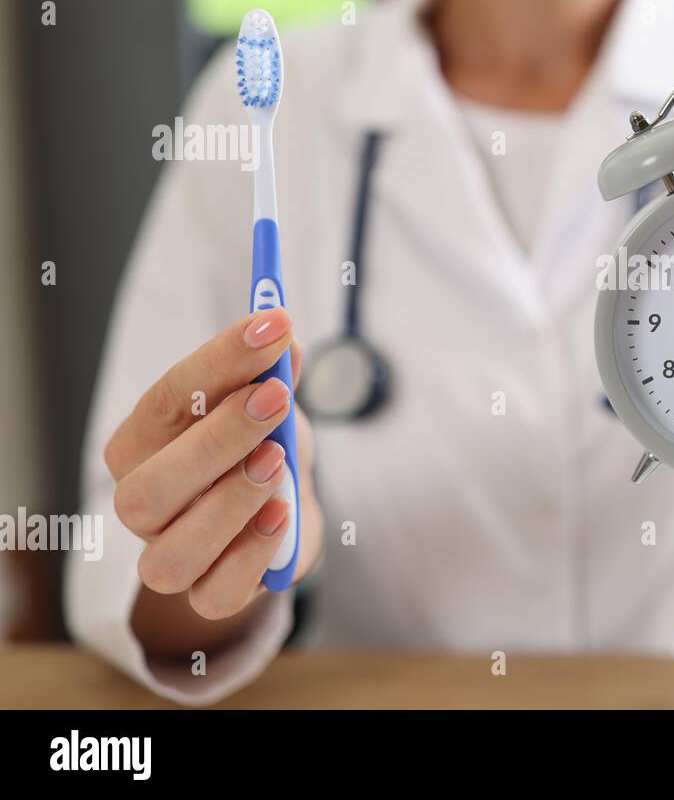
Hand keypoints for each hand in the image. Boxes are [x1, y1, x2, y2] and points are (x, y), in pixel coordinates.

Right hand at [104, 308, 322, 652]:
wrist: (283, 505)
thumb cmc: (261, 444)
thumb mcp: (270, 400)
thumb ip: (273, 372)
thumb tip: (284, 338)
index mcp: (141, 442)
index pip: (166, 399)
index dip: (220, 360)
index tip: (272, 326)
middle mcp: (141, 501)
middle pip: (150, 488)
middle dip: (218, 439)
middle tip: (276, 399)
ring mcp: (170, 553)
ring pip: (170, 555)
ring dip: (229, 504)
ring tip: (279, 461)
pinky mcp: (211, 593)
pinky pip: (216, 595)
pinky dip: (252, 555)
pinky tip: (283, 513)